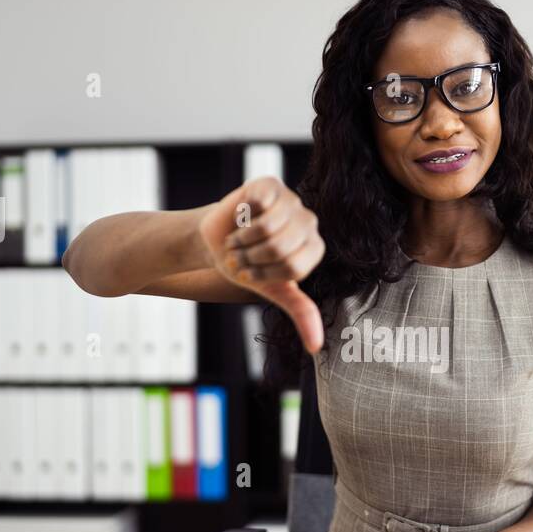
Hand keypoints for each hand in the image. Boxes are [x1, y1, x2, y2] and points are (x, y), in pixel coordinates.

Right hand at [198, 176, 325, 352]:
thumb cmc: (247, 266)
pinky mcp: (271, 184)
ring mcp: (291, 201)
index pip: (293, 268)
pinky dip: (240, 216)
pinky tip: (239, 216)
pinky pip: (257, 203)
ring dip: (242, 240)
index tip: (253, 273)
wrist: (216, 242)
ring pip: (266, 227)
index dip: (265, 274)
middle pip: (280, 248)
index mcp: (315, 248)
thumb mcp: (273, 290)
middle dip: (251, 258)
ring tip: (238, 240)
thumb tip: (316, 347)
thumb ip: (300, 312)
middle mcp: (309, 222)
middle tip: (242, 256)